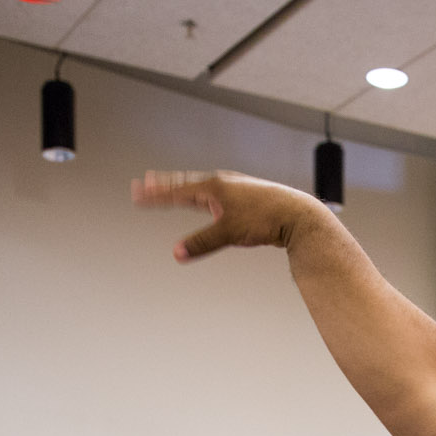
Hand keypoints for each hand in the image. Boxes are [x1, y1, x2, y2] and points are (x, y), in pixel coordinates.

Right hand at [131, 170, 325, 262]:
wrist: (298, 214)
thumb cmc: (266, 218)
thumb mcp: (229, 233)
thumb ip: (201, 243)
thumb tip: (177, 253)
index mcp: (214, 187)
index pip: (176, 191)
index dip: (155, 195)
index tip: (137, 193)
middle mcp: (223, 182)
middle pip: (186, 183)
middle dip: (164, 185)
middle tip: (145, 182)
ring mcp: (235, 188)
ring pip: (202, 186)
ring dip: (183, 187)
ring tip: (170, 186)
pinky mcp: (246, 196)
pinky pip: (216, 193)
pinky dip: (203, 194)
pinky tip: (207, 198)